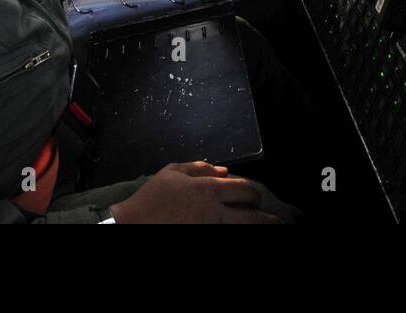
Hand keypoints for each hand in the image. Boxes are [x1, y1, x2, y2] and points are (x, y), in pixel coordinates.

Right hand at [109, 161, 281, 223]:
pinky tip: (239, 232)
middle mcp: (214, 213)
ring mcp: (211, 230)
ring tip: (271, 228)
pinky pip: (229, 237)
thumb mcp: (173, 172)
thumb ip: (200, 167)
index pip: (245, 190)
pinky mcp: (205, 239)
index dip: (254, 195)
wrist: (134, 224)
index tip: (253, 199)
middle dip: (266, 218)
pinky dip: (237, 234)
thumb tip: (224, 171)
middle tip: (271, 219)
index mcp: (208, 190)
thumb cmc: (152, 197)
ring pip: (246, 230)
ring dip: (258, 228)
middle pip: (254, 216)